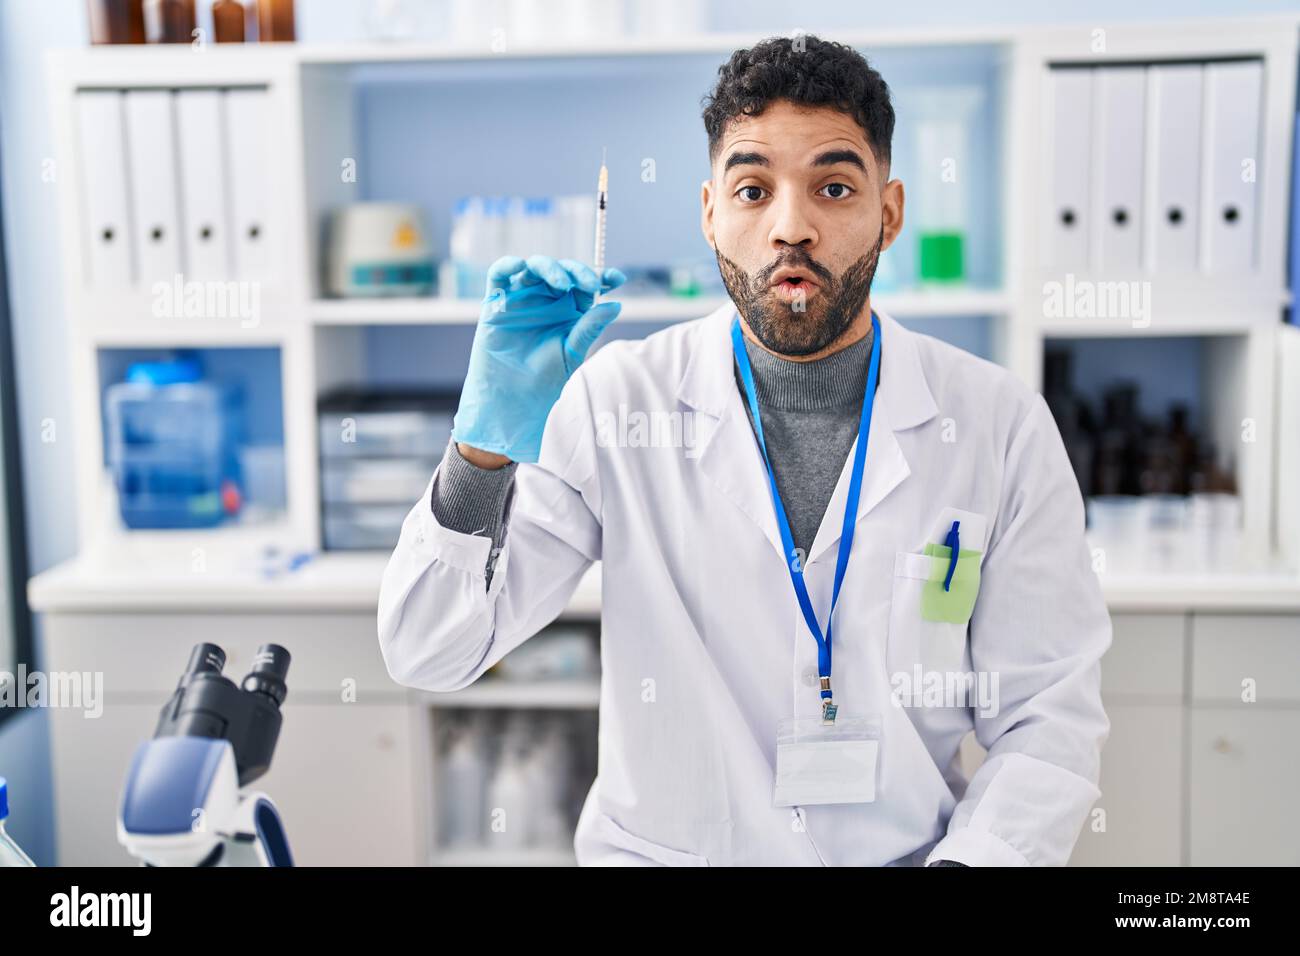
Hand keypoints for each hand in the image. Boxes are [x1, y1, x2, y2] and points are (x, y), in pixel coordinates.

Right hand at [452, 255, 625, 463]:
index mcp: (569, 310)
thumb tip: (616, 305)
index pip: (587, 286)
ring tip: (561, 283)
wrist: (512, 401)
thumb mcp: (572, 353)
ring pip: (534, 268)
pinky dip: (507, 265)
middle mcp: (546, 300)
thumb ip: (590, 327)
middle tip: (590, 284)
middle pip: (563, 271)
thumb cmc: (545, 381)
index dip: (602, 277)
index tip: (618, 278)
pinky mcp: (495, 303)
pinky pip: (499, 275)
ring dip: (549, 268)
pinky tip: (519, 266)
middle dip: (578, 272)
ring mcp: (521, 298)